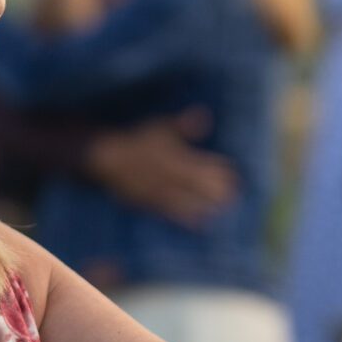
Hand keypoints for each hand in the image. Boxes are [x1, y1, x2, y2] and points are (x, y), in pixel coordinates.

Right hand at [85, 109, 238, 226]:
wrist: (106, 158)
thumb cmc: (138, 139)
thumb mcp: (160, 127)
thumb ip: (183, 125)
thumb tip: (206, 116)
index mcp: (171, 155)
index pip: (200, 163)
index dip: (218, 170)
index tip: (235, 175)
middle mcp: (165, 174)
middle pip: (195, 184)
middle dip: (215, 190)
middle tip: (234, 195)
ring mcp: (157, 190)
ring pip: (185, 200)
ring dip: (204, 205)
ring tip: (223, 210)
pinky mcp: (148, 202)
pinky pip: (169, 213)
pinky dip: (186, 219)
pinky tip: (201, 224)